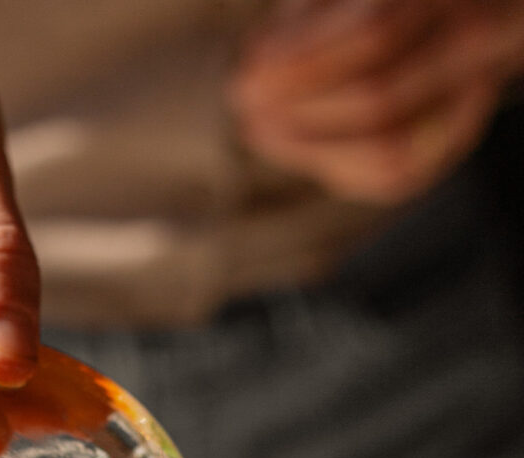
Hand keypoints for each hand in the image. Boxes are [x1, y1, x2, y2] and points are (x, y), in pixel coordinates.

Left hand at [230, 0, 523, 204]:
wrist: (455, 12)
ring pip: (391, 153)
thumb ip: (310, 17)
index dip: (304, 62)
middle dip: (300, 112)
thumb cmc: (377, 1)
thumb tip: (261, 64)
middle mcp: (472, 41)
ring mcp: (471, 96)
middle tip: (246, 104)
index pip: (375, 34)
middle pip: (381, 100)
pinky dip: (333, 167)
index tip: (248, 72)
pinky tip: (293, 144)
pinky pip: (394, 177)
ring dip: (310, 149)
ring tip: (259, 128)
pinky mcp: (454, 140)